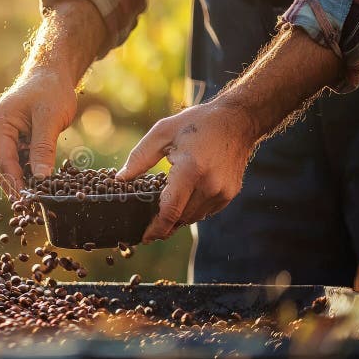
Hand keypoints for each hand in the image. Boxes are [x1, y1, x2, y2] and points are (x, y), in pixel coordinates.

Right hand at [0, 72, 76, 194]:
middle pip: (2, 165)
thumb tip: (42, 179)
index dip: (14, 182)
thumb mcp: (51, 119)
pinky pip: (15, 158)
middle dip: (14, 186)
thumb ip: (43, 149)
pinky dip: (25, 171)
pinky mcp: (9, 136)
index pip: (3, 160)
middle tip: (28, 209)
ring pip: (8, 164)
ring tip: (32, 201)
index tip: (26, 201)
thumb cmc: (51, 90)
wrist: (51, 73)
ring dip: (20, 181)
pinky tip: (35, 185)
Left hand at [115, 101, 257, 241]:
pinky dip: (192, 209)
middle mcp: (209, 185)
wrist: (238, 121)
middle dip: (164, 223)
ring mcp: (222, 192)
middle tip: (149, 223)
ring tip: (165, 209)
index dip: (156, 229)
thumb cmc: (197, 123)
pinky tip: (185, 198)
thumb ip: (139, 157)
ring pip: (193, 217)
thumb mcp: (162, 132)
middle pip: (180, 218)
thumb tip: (120, 179)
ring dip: (178, 217)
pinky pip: (205, 211)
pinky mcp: (230, 194)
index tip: (145, 237)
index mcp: (190, 169)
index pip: (170, 211)